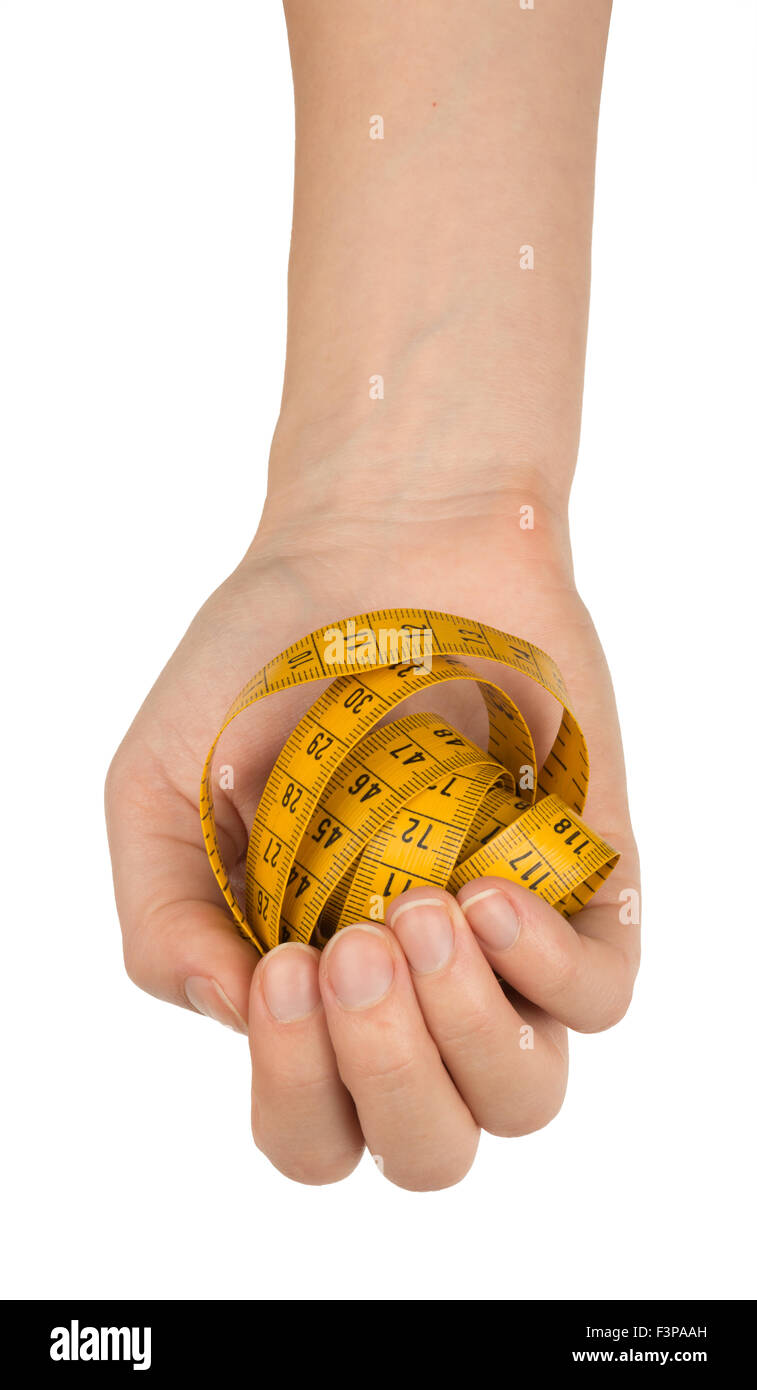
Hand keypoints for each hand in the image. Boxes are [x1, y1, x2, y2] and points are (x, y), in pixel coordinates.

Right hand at [106, 493, 639, 1188]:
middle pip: (428, 1146)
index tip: (283, 963)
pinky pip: (604, 996)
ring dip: (466, 1032)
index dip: (297, 1090)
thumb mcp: (158, 789)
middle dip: (387, 1075)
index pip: (315, 1131)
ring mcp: (506, 942)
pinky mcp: (586, 880)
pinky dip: (547, 967)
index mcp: (314, 989)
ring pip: (524, 1097)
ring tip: (418, 908)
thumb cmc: (262, 668)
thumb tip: (236, 1016)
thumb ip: (163, 917)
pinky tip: (483, 885)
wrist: (374, 547)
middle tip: (351, 942)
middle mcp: (416, 987)